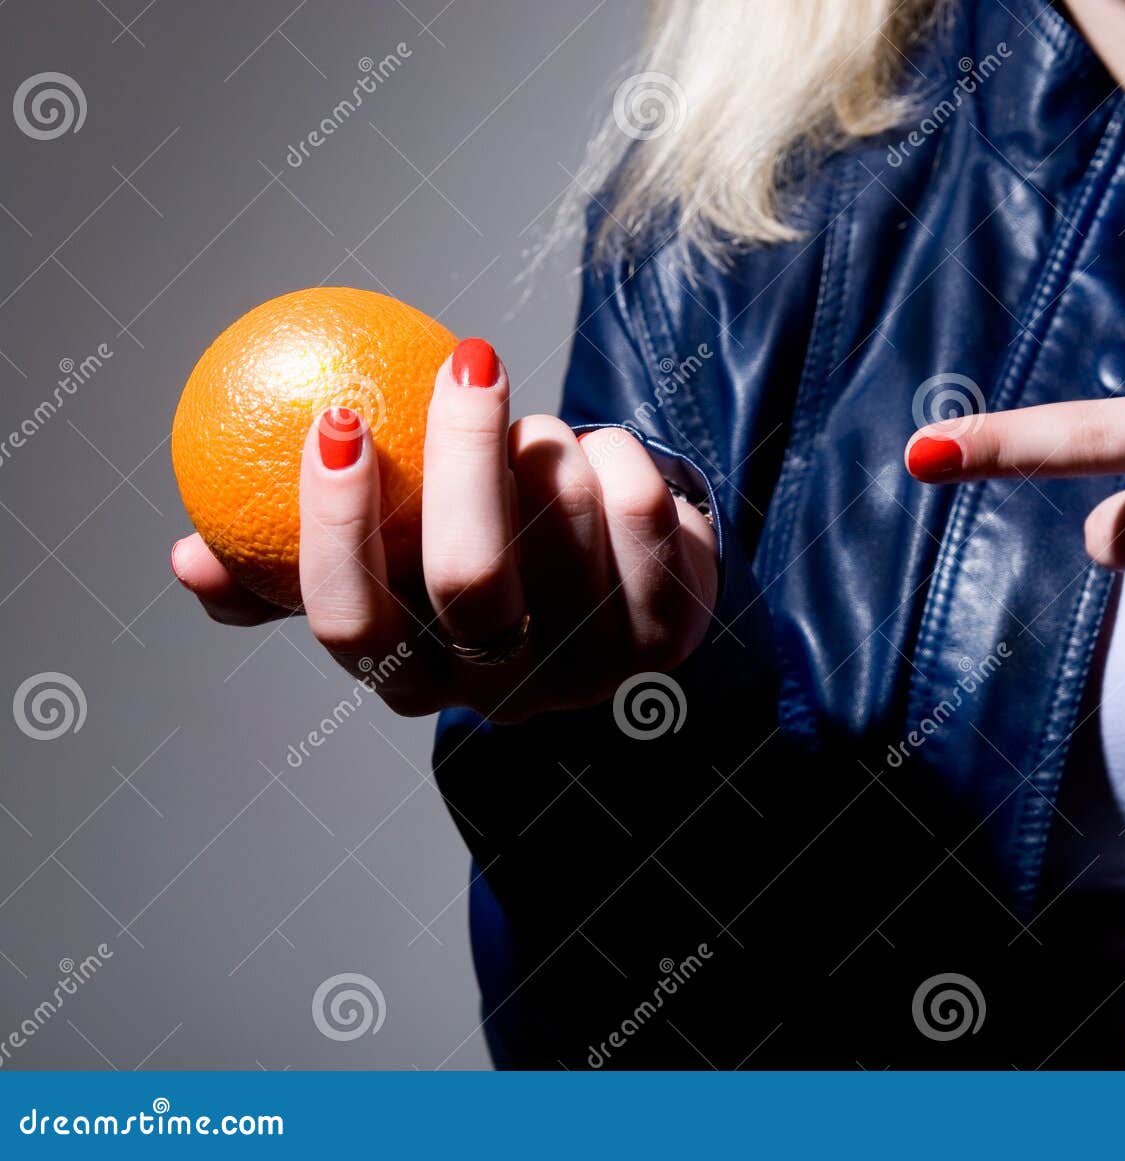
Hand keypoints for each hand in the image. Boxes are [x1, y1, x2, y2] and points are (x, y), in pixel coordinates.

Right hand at [171, 339, 717, 720]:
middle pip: (470, 580)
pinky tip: (602, 448)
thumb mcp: (391, 571)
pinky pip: (645, 515)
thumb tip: (192, 560)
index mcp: (416, 678)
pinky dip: (620, 455)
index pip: (354, 625)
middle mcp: (504, 692)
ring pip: (568, 532)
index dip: (336, 526)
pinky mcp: (669, 636)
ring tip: (536, 429)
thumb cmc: (481, 564)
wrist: (622, 601)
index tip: (338, 420)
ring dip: (550, 449)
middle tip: (466, 362)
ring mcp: (594, 670)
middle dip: (463, 456)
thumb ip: (299, 568)